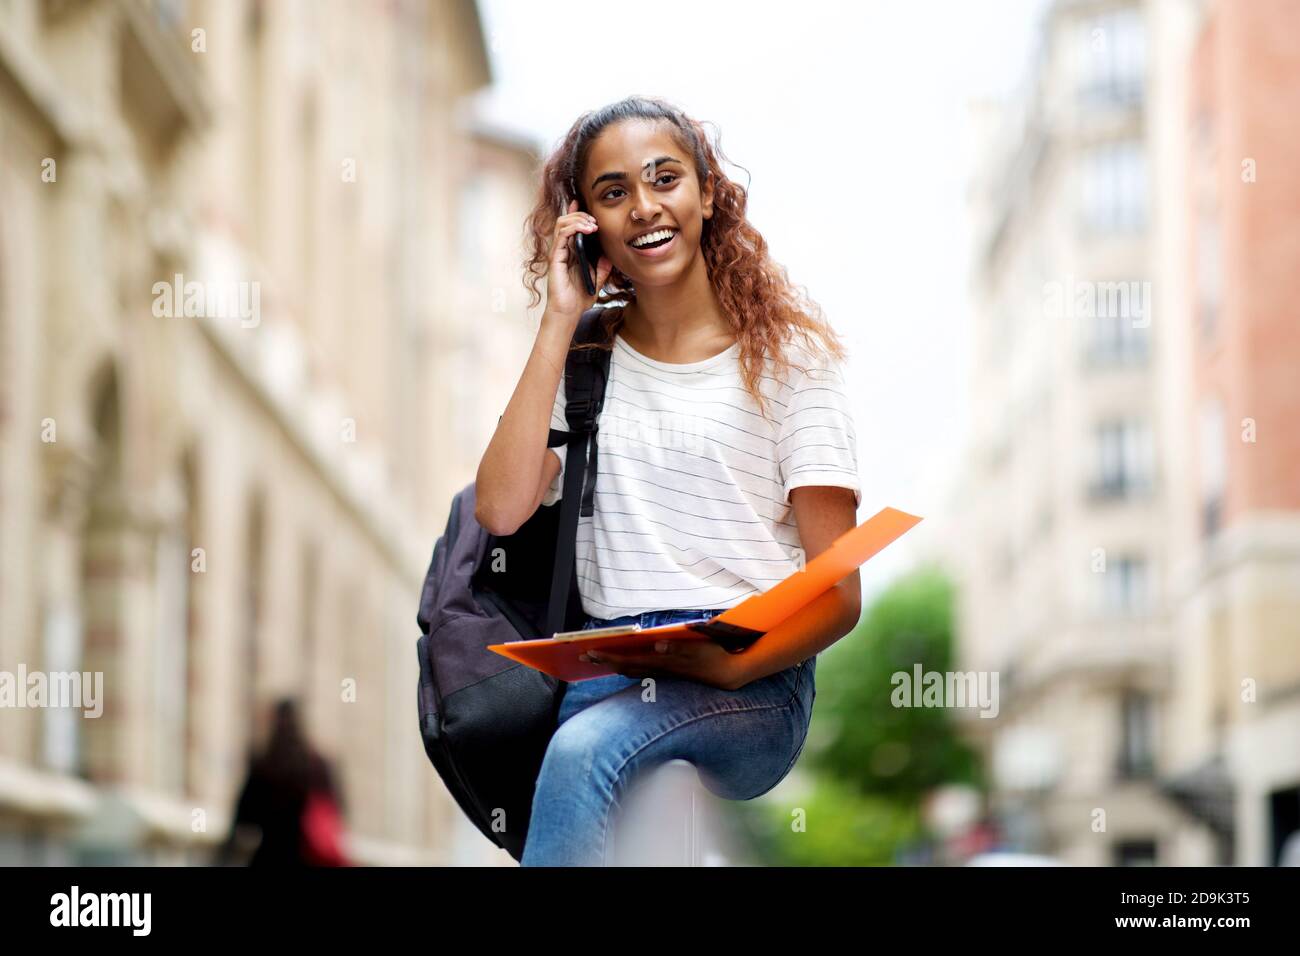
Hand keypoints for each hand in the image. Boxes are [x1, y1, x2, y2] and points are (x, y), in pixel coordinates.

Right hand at [544, 199, 613, 321]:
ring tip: (593, 225)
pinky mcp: (555, 257)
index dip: (576, 212)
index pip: (571, 226)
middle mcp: (562, 249)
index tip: (586, 204)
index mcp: (571, 252)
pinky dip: (574, 227)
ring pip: (562, 222)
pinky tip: (588, 230)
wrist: (568, 312)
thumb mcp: (597, 280)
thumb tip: (609, 255)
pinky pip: (561, 234)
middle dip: (581, 214)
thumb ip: (602, 268)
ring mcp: (557, 252)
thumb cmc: (579, 298)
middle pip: (566, 220)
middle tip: (595, 220)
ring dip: (578, 218)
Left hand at [578, 639, 748, 690]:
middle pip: (625, 667)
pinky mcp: (668, 673)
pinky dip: (627, 667)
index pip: (628, 660)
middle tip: (582, 657)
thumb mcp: (697, 647)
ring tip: (596, 660)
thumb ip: (676, 647)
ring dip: (613, 665)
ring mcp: (663, 672)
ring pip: (632, 670)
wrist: (728, 674)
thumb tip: (657, 645)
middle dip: (603, 662)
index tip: (589, 652)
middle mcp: (659, 669)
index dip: (608, 657)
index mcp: (662, 662)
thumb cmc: (712, 656)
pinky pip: (642, 671)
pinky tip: (621, 666)